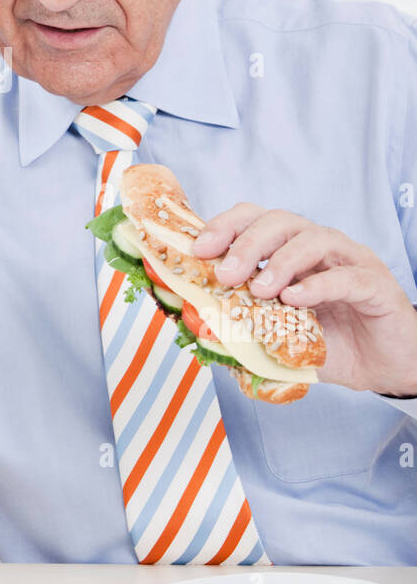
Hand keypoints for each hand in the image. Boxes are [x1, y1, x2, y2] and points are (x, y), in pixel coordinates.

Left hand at [193, 205, 416, 396]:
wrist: (384, 365)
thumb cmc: (332, 342)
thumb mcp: (280, 333)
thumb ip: (245, 326)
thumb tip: (200, 330)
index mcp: (291, 249)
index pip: (255, 218)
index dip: (225, 226)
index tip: (199, 249)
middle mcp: (319, 246)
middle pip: (281, 221)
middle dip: (247, 243)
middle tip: (226, 273)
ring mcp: (350, 260)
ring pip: (313, 239)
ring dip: (281, 261)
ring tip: (260, 289)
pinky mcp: (375, 284)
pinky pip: (346, 276)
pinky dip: (318, 285)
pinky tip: (296, 299)